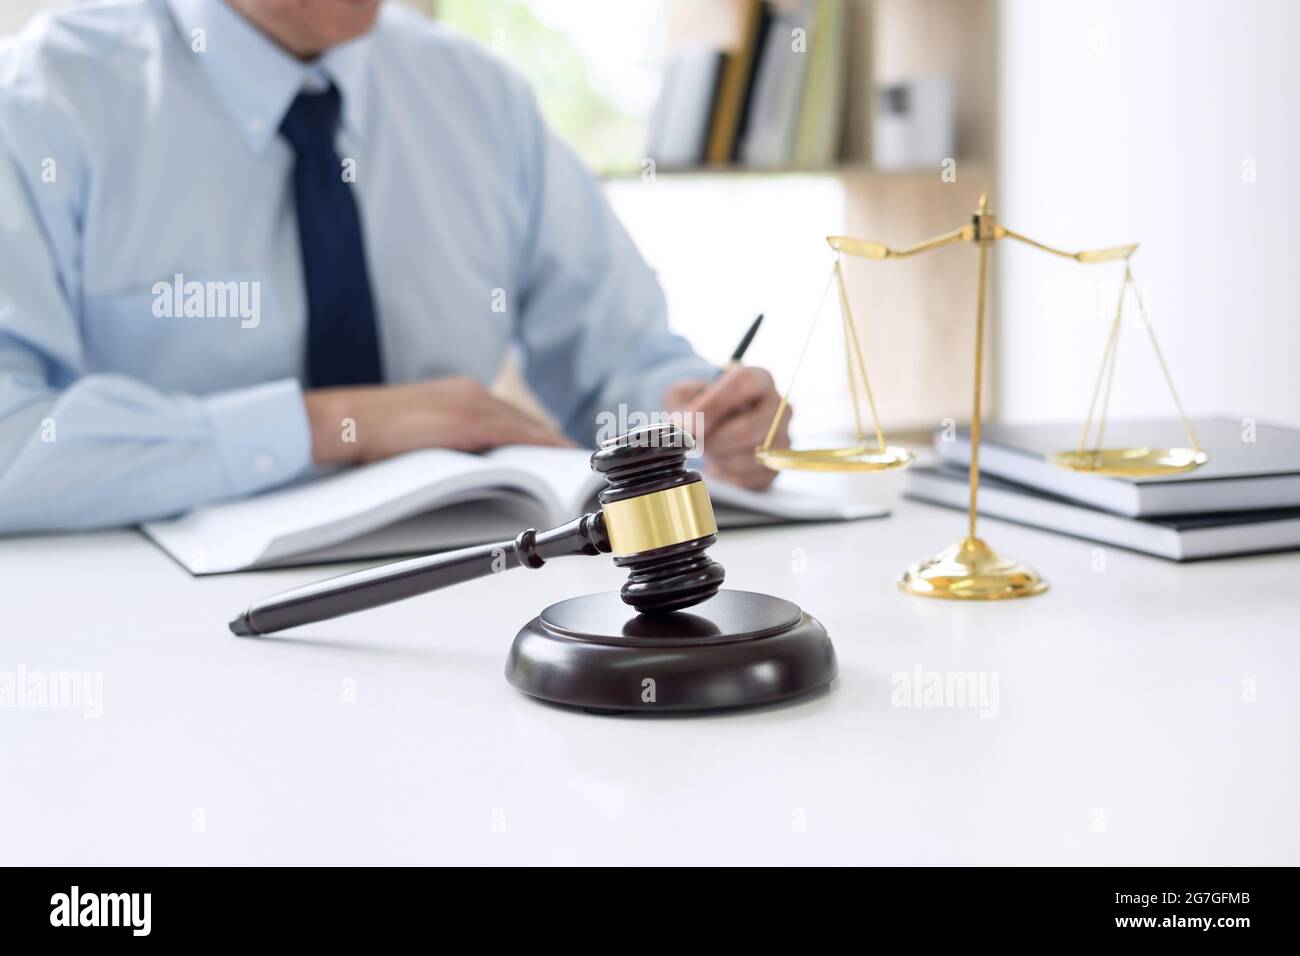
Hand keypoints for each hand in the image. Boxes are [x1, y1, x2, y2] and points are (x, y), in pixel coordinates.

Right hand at [305, 376, 572, 464]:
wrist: (348, 420)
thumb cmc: (372, 432)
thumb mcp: (420, 433)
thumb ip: (450, 441)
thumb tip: (474, 467)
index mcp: (459, 394)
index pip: (507, 416)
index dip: (532, 434)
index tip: (550, 448)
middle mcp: (470, 393)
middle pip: (522, 420)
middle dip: (547, 441)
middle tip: (568, 460)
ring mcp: (471, 404)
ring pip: (523, 426)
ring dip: (546, 445)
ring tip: (566, 465)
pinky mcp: (467, 420)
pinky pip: (513, 435)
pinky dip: (536, 446)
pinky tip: (550, 459)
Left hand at [664, 365, 789, 489]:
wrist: (712, 427)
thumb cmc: (700, 406)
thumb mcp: (684, 395)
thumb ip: (683, 406)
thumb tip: (688, 428)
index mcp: (759, 379)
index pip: (745, 383)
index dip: (715, 404)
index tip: (692, 423)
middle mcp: (779, 407)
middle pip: (752, 426)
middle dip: (717, 440)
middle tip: (695, 443)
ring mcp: (782, 438)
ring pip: (752, 456)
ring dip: (721, 458)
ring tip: (709, 449)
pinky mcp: (775, 467)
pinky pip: (751, 478)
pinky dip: (728, 475)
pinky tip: (719, 463)